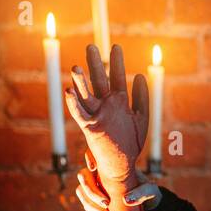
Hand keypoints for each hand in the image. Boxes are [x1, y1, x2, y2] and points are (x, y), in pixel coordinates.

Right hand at [63, 43, 148, 185]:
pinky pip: (80, 114)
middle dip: (95, 64)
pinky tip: (68, 90)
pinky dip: (74, 103)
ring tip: (76, 67)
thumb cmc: (131, 141)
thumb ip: (141, 98)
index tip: (116, 46)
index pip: (117, 77)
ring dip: (81, 81)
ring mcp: (97, 115)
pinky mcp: (90, 128)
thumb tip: (140, 75)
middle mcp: (106, 106)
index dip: (117, 63)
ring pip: (87, 95)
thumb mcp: (141, 118)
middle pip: (100, 81)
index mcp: (119, 101)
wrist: (121, 164)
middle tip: (91, 46)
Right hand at [75, 154, 160, 210]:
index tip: (94, 168)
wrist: (147, 205)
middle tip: (106, 203)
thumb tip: (125, 199)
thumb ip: (141, 192)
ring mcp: (95, 187)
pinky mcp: (95, 201)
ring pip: (81, 191)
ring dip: (90, 204)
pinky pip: (86, 205)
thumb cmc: (148, 192)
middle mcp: (100, 174)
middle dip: (91, 190)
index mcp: (111, 165)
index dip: (89, 158)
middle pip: (83, 175)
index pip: (94, 154)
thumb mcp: (150, 190)